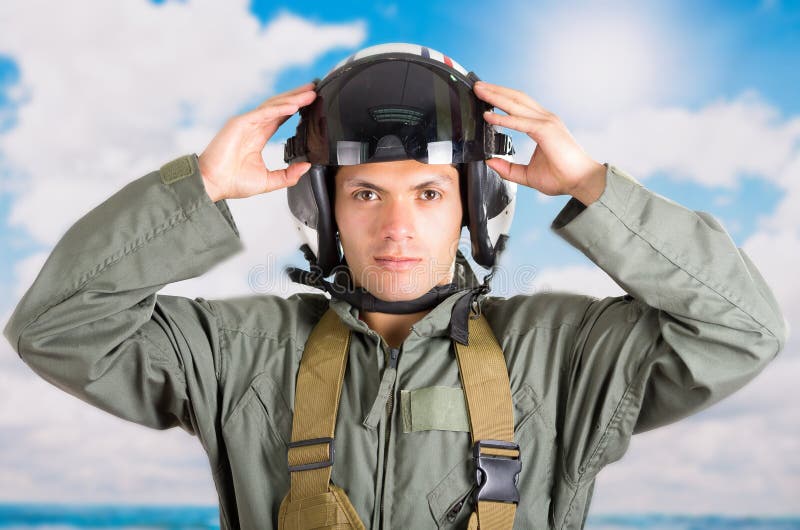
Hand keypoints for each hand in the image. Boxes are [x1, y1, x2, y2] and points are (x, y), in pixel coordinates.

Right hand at [197, 82, 316, 201]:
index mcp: (258, 136)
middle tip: (315, 89)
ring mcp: (246, 123)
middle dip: (297, 97)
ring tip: (309, 94)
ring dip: (292, 99)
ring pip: (273, 106)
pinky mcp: (239, 123)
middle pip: (279, 106)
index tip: (311, 102)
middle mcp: (253, 126)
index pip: (281, 117)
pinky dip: (279, 108)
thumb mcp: (268, 181)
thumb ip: (288, 175)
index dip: (296, 108)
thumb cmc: (233, 182)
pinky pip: (263, 113)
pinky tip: (294, 106)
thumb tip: (306, 167)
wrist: (212, 184)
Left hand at [473, 81, 606, 204]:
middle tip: (477, 86)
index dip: (502, 98)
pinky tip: (488, 116)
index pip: (519, 105)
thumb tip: (490, 162)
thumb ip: (508, 169)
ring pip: (516, 104)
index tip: (485, 95)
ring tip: (480, 92)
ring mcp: (546, 122)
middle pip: (516, 98)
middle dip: (495, 91)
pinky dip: (503, 118)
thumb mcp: (527, 175)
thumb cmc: (562, 177)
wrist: (582, 181)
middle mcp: (545, 119)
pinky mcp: (546, 131)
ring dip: (496, 97)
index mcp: (542, 125)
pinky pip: (520, 122)